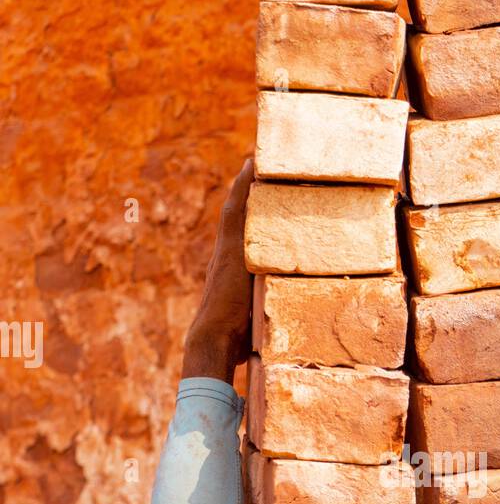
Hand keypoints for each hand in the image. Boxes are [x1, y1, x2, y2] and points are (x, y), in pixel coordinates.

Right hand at [182, 158, 254, 381]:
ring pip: (237, 210)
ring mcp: (226, 252)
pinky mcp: (230, 249)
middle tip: (258, 168)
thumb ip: (265, 321)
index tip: (258, 198)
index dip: (248, 218)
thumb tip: (283, 335)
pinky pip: (236, 210)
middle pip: (238, 219)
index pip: (240, 239)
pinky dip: (242, 186)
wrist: (213, 341)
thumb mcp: (255, 326)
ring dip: (245, 184)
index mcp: (230, 274)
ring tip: (257, 160)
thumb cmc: (234, 343)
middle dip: (247, 194)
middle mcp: (224, 258)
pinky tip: (251, 166)